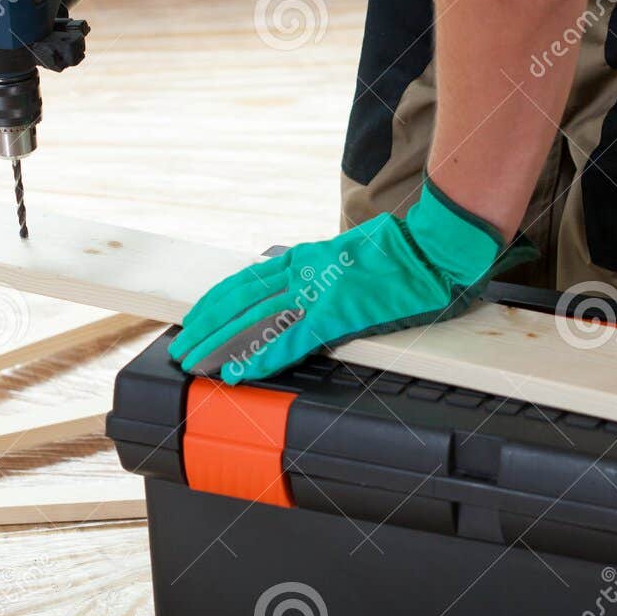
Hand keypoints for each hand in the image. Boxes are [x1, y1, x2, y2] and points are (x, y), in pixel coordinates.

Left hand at [168, 180, 533, 383]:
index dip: (215, 302)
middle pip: (240, 299)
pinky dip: (258, 355)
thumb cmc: (402, 255)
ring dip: (220, 342)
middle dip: (206, 325)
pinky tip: (238, 369)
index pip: (247, 280)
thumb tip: (303, 291)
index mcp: (307, 258)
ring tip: (194, 361)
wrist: (435, 247)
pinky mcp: (337, 313)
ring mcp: (318, 291)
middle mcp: (303, 271)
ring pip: (254, 319)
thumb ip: (322, 273)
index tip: (194, 319)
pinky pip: (287, 339)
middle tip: (181, 348)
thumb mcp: (348, 256)